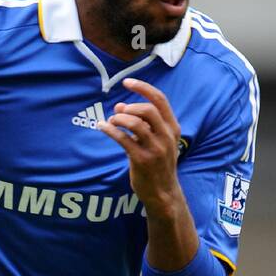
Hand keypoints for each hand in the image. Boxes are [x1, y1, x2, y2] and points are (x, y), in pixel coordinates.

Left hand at [96, 78, 180, 211]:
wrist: (162, 193)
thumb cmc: (158, 165)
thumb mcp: (160, 141)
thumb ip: (144, 124)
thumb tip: (120, 107)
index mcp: (172, 128)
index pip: (160, 100)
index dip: (142, 87)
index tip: (127, 82)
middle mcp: (166, 137)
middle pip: (148, 109)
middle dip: (130, 106)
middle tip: (118, 110)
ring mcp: (155, 149)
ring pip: (135, 123)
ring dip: (120, 119)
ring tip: (112, 121)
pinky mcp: (142, 160)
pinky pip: (123, 139)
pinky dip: (110, 130)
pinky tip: (102, 127)